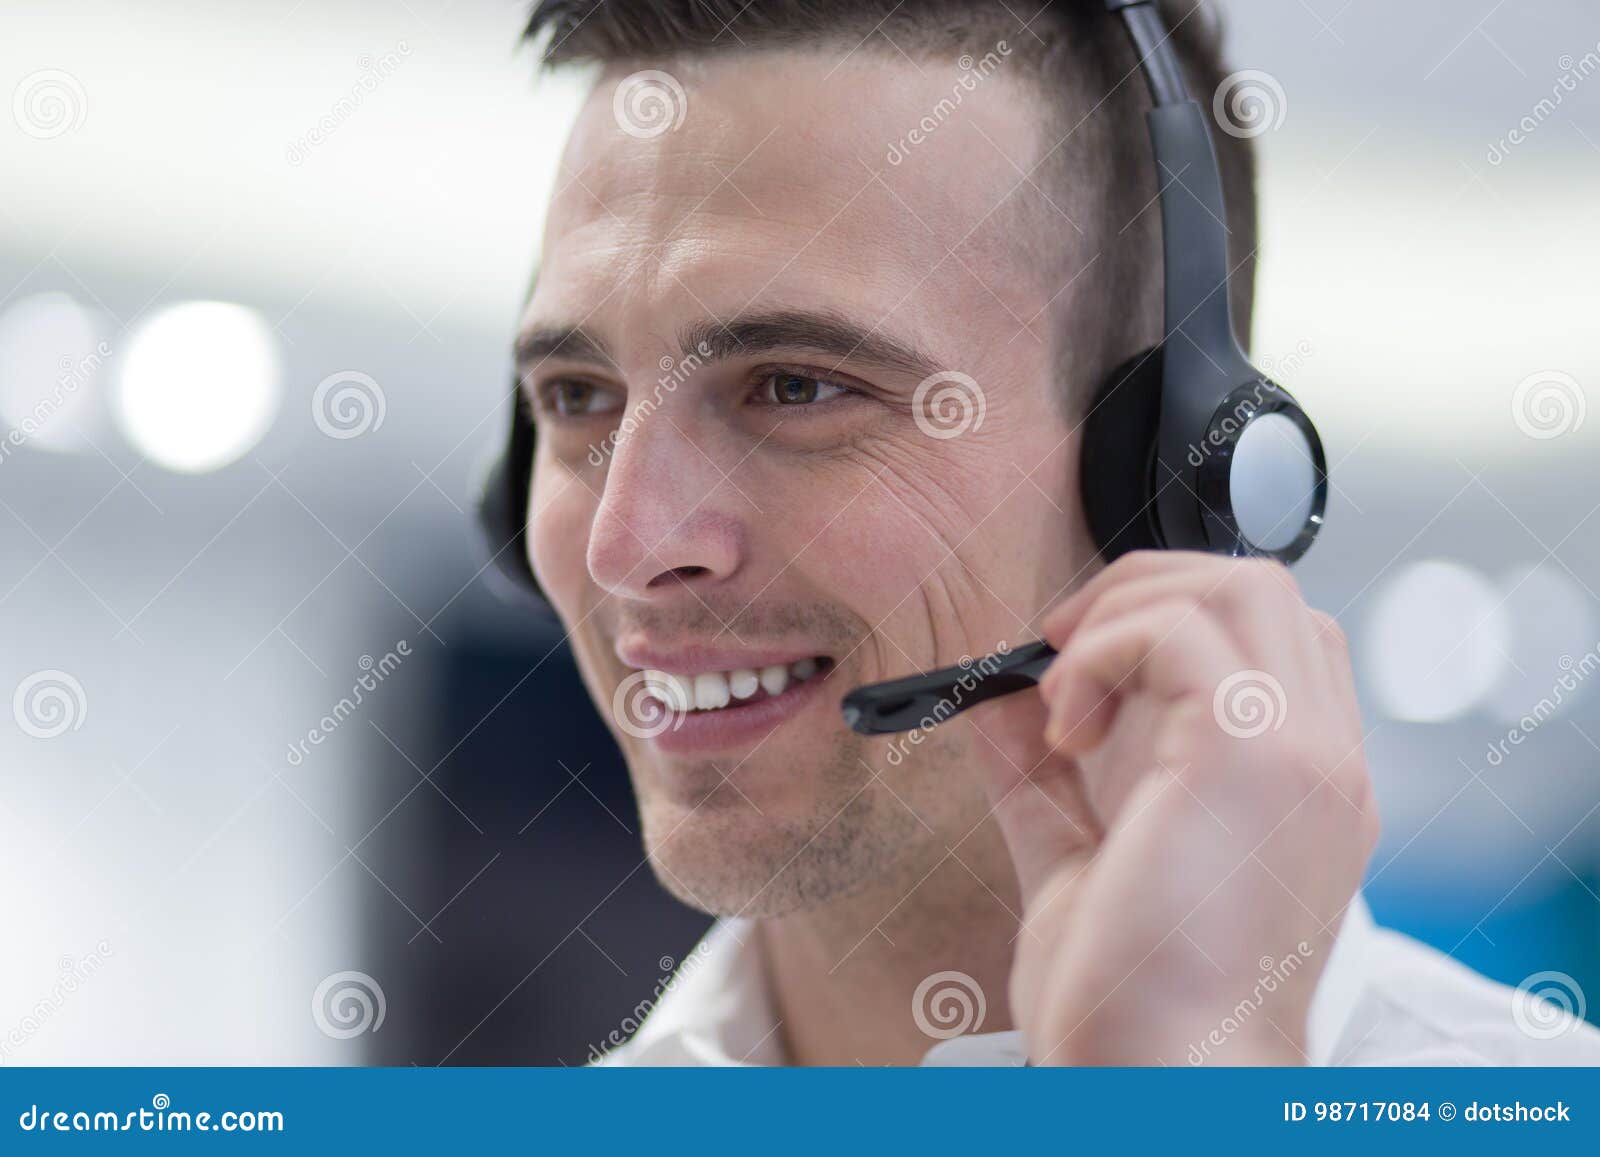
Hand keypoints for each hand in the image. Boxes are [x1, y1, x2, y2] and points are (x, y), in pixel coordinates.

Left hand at [984, 552, 1378, 1065]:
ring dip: (1126, 609)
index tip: (1084, 670)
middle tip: (1064, 653)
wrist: (1156, 1077)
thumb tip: (995, 705)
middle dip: (1143, 591)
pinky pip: (1176, 630)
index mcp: (1299, 790)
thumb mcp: (1080, 863)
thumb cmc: (1129, 1000)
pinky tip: (1064, 729)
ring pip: (1241, 583)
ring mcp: (1302, 751)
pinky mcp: (1253, 750)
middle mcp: (1322, 762)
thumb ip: (1047, 778)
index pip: (1272, 644)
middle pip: (1262, 589)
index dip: (1171, 625)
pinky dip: (1099, 652)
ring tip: (1066, 686)